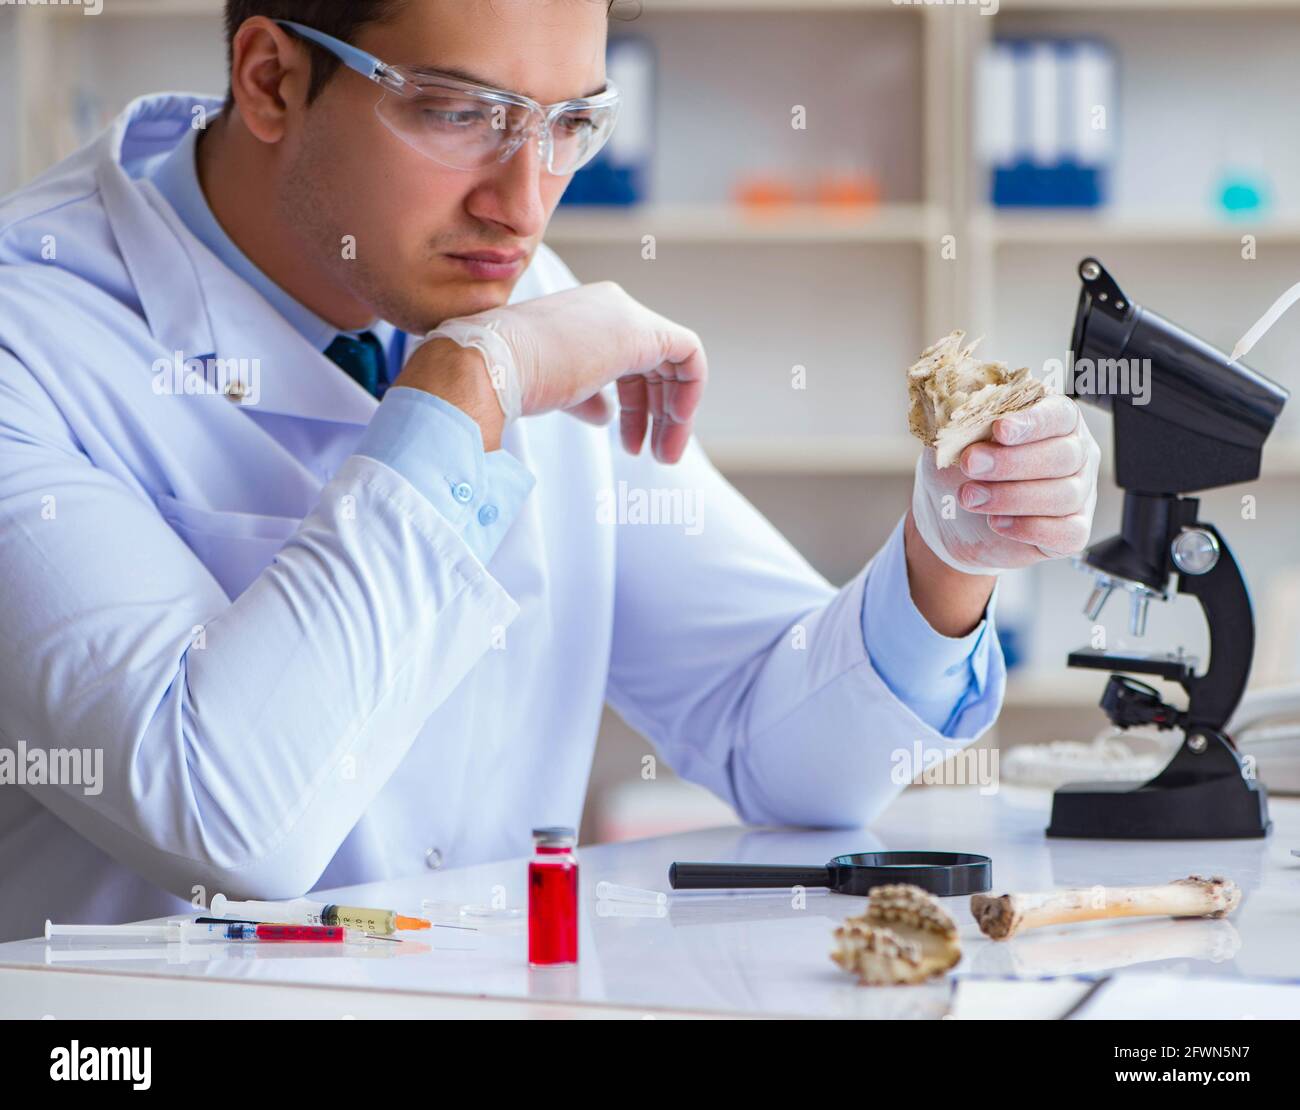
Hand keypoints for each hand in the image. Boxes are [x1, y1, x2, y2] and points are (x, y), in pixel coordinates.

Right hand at [421, 282, 707, 463]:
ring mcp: (625, 314)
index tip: (630, 443)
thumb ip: (586, 395)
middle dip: (658, 412)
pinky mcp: (643, 330)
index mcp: (583, 315)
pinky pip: (690, 355)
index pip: (624, 359)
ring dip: (674, 413)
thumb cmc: (506, 381)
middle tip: (654, 455)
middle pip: (652, 363)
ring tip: (662, 456)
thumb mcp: (552, 388)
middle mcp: (608, 306)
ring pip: (672, 363)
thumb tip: (605, 415)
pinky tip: (677, 426)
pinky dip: (690, 392)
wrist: (489, 367)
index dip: (635, 403)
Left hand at [911, 394, 1100, 574]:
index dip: (1032, 422)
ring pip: (1065, 494)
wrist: (949, 519)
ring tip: (970, 498)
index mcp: (1053, 420)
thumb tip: (968, 411)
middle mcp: (1075, 453)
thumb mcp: (954, 441)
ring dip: (1012, 497)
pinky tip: (996, 523)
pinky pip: (1068, 532)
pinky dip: (1031, 528)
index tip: (998, 429)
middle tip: (970, 465)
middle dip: (1012, 462)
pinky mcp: (1073, 531)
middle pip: (1064, 455)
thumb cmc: (959, 470)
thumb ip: (967, 422)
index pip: (1059, 414)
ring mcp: (1079, 493)